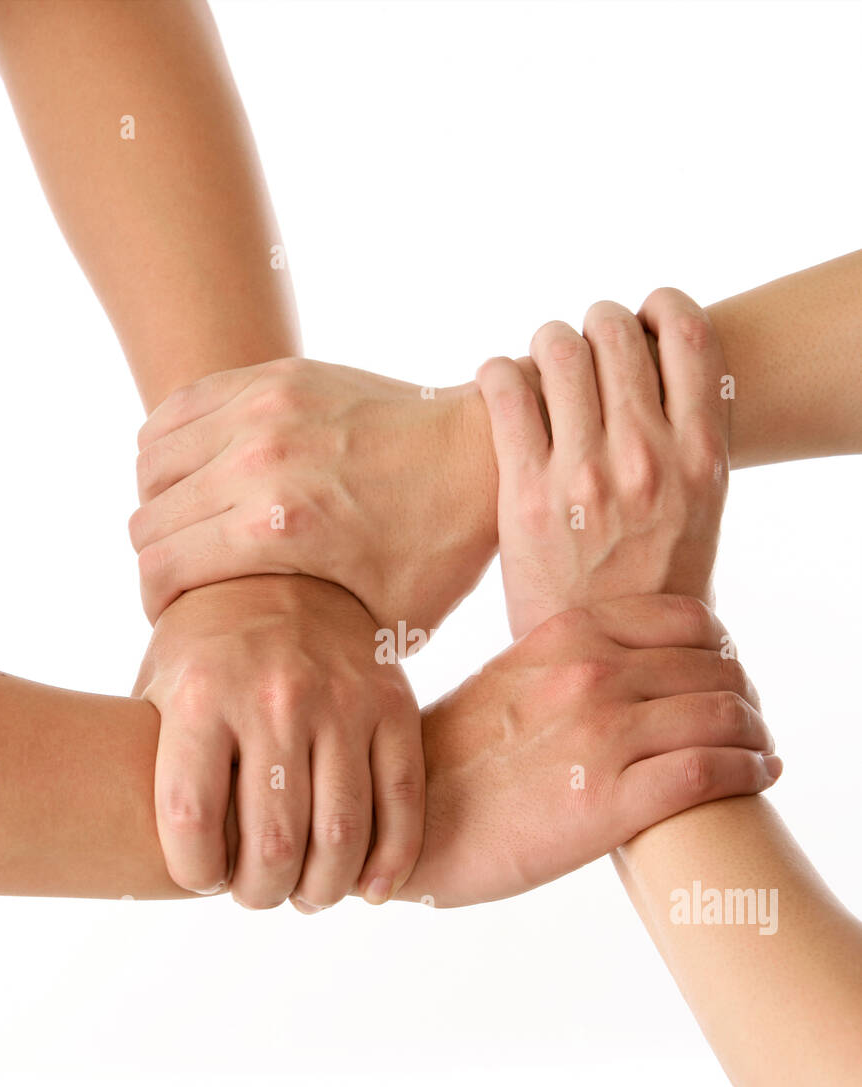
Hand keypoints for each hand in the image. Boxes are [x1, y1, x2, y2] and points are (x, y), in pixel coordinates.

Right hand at [129, 360, 498, 634]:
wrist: (480, 453)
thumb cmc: (437, 551)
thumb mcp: (382, 626)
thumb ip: (310, 646)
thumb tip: (258, 676)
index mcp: (278, 529)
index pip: (159, 567)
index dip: (155, 603)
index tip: (175, 618)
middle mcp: (259, 462)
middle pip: (147, 518)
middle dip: (156, 559)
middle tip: (186, 581)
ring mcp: (263, 409)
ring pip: (151, 459)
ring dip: (161, 502)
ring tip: (192, 529)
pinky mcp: (273, 376)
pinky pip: (178, 409)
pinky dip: (173, 447)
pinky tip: (200, 478)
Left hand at [133, 574, 423, 910]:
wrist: (289, 568)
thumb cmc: (211, 643)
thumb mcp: (164, 681)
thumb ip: (159, 758)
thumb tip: (142, 843)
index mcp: (202, 693)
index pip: (192, 819)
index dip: (196, 871)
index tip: (202, 878)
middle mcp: (274, 696)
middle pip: (272, 841)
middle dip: (261, 892)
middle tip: (257, 893)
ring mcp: (341, 700)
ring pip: (341, 834)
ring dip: (321, 888)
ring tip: (305, 893)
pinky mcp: (393, 704)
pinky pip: (401, 801)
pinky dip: (388, 860)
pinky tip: (366, 886)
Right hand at [398, 595, 779, 907]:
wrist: (407, 828)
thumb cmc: (452, 762)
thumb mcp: (507, 680)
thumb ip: (568, 663)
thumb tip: (625, 671)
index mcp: (565, 635)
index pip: (686, 618)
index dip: (722, 646)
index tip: (726, 674)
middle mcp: (590, 674)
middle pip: (715, 666)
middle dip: (745, 694)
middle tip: (750, 721)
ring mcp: (602, 735)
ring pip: (723, 714)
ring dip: (756, 734)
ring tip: (760, 752)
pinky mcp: (610, 801)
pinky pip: (710, 771)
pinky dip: (748, 770)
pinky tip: (756, 777)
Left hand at [478, 290, 728, 638]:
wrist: (607, 663)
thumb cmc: (653, 588)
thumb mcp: (700, 514)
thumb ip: (685, 446)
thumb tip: (656, 382)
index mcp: (701, 458)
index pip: (687, 332)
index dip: (658, 308)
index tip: (641, 321)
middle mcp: (648, 457)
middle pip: (615, 330)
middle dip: (594, 327)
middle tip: (582, 350)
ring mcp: (586, 474)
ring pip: (558, 347)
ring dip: (546, 345)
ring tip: (541, 368)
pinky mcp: (527, 493)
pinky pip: (506, 390)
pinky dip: (499, 373)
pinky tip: (501, 386)